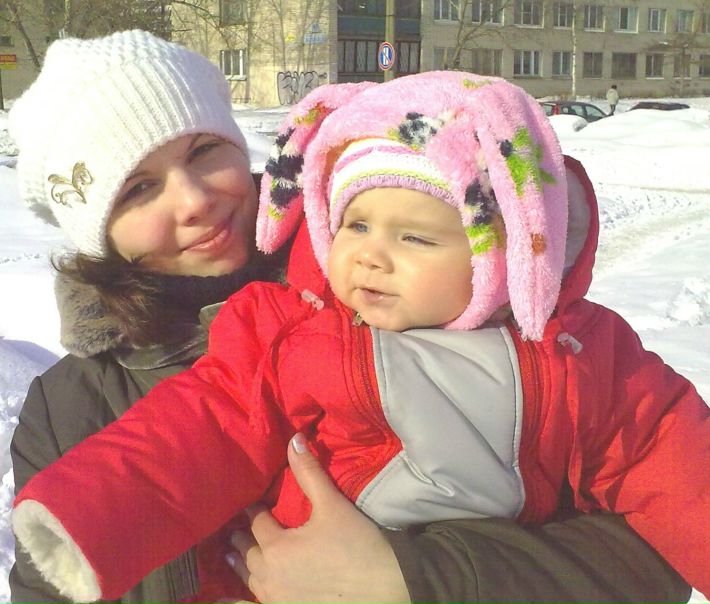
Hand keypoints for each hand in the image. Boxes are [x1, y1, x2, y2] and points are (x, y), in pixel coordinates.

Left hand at [227, 433, 410, 603]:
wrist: (386, 590)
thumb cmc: (359, 545)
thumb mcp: (333, 505)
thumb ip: (309, 472)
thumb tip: (294, 438)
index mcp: (276, 545)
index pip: (256, 520)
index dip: (253, 509)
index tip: (250, 502)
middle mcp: (268, 574)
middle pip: (247, 551)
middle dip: (242, 537)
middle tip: (235, 528)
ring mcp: (275, 599)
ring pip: (249, 578)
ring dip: (241, 565)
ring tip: (230, 557)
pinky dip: (234, 602)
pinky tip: (221, 602)